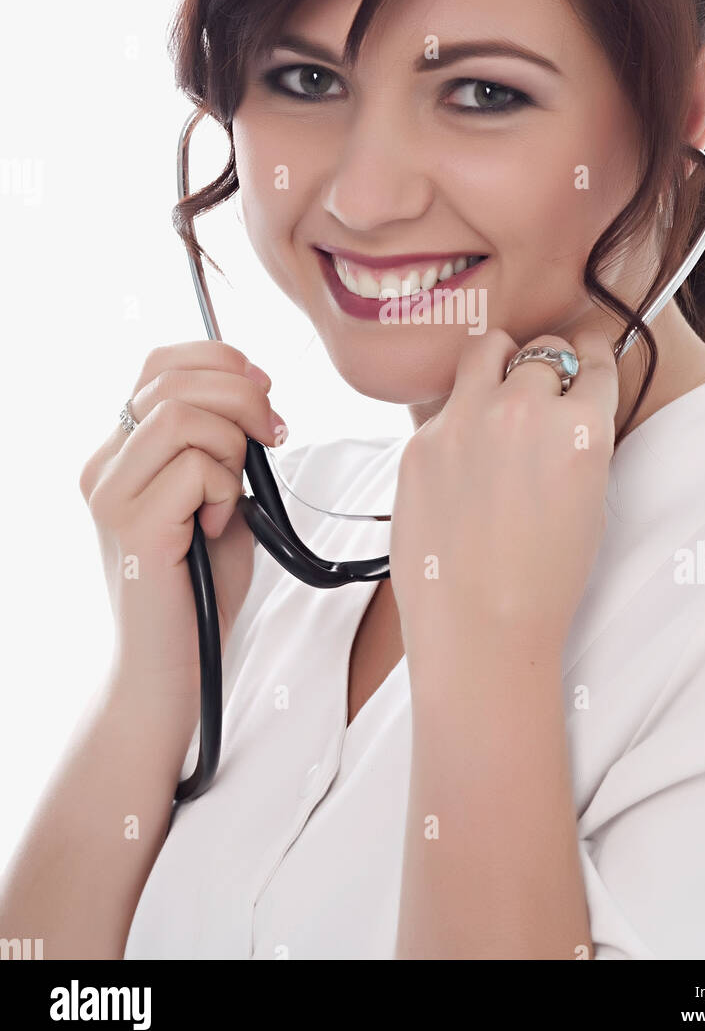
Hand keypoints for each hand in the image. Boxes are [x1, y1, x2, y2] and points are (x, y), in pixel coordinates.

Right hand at [78, 341, 285, 715]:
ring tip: (231, 497)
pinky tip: (216, 530)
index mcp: (120, 451)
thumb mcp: (216, 496)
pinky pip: (195, 468)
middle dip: (244, 397)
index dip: (221, 361)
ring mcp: (110, 494)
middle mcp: (103, 465)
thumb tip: (256, 392)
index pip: (160, 362)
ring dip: (233, 449)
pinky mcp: (132, 526)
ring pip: (183, 416)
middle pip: (174, 379)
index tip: (264, 392)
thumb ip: (222, 443)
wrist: (173, 669)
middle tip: (275, 436)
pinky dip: (226, 491)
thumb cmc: (201, 588)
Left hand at [388, 322, 618, 677]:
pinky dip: (457, 420)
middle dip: (545, 369)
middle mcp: (525, 410)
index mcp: (581, 427)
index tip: (585, 354)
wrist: (481, 630)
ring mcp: (467, 420)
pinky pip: (445, 406)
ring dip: (497, 364)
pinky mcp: (421, 441)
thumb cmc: (544, 581)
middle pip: (541, 352)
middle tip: (539, 393)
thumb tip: (566, 407)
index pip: (593, 358)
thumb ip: (578, 441)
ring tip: (496, 390)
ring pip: (486, 350)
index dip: (591, 356)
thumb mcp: (591, 502)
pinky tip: (461, 464)